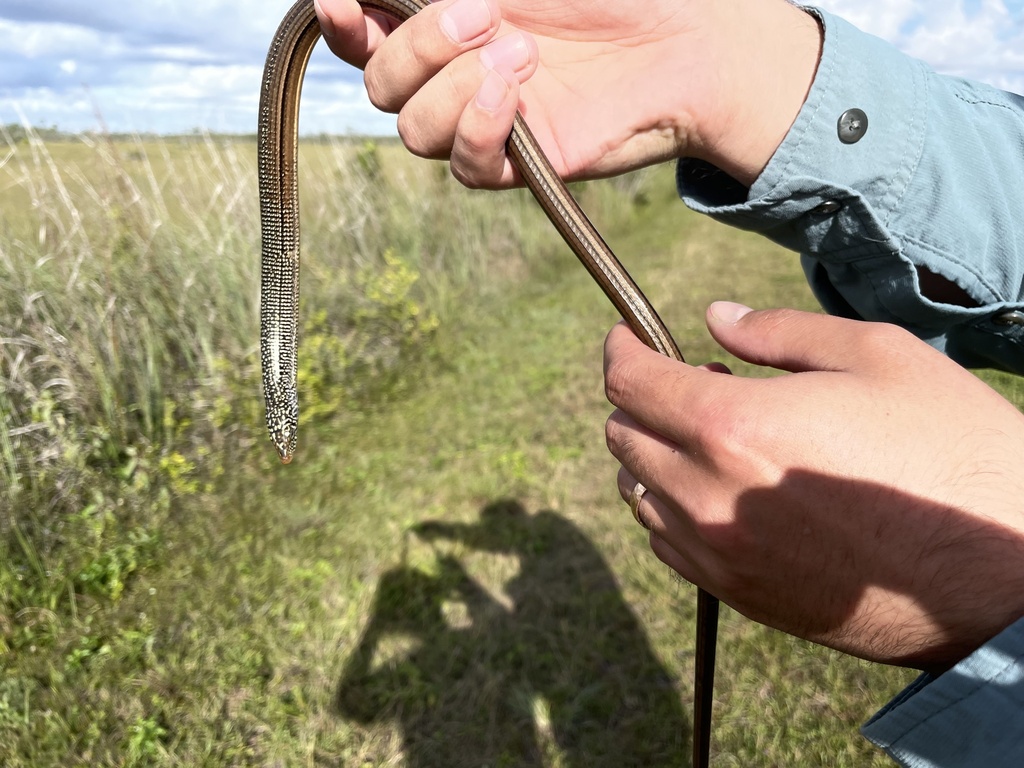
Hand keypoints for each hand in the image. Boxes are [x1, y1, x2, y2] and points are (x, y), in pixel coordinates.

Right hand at [313, 0, 820, 187]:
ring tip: (524, 53)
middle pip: (379, 84)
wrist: (683, 37)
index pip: (361, 34)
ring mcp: (480, 119)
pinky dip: (478, 128)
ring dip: (453, 86)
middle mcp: (452, 72)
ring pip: (412, 129)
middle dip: (418, 45)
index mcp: (441, 21)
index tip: (349, 1)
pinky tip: (516, 95)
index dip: (342, 20)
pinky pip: (464, 166)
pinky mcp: (516, 162)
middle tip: (482, 12)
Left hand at [604, 303, 1023, 671]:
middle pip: (624, 437)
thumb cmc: (949, 452)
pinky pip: (667, 543)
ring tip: (714, 436)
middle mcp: (707, 494)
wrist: (999, 576)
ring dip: (655, 454)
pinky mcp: (739, 594)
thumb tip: (717, 318)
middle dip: (643, 399)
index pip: (631, 383)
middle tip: (697, 381)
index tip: (627, 336)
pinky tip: (721, 490)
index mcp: (733, 425)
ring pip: (637, 493)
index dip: (621, 350)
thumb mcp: (877, 357)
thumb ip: (781, 332)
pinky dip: (673, 507)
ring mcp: (719, 553)